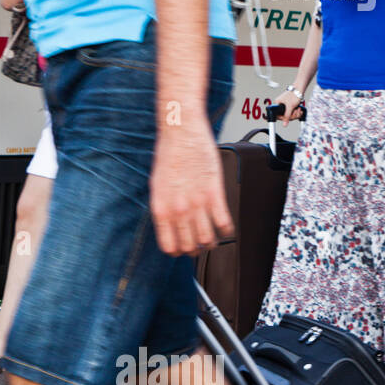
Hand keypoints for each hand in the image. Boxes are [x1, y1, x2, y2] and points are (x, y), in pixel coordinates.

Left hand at [150, 119, 232, 255]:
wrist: (181, 133)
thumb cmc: (168, 155)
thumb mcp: (157, 185)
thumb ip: (164, 207)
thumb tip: (170, 224)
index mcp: (161, 209)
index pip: (168, 246)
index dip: (176, 251)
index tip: (182, 249)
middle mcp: (178, 210)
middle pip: (189, 247)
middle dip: (195, 250)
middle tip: (198, 245)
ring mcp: (197, 203)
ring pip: (208, 240)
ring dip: (211, 242)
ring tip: (212, 237)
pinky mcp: (214, 194)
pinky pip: (224, 223)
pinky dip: (226, 229)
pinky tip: (224, 225)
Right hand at [272, 90, 302, 125]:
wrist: (300, 90)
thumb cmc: (294, 95)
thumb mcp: (290, 106)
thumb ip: (287, 116)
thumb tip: (284, 124)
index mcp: (277, 104)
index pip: (278, 115)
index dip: (284, 118)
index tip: (288, 118)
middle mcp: (281, 105)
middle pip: (285, 116)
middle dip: (292, 115)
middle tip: (296, 111)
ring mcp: (286, 106)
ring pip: (290, 115)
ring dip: (296, 113)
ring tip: (298, 109)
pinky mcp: (291, 106)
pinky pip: (293, 113)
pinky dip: (297, 112)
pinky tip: (299, 109)